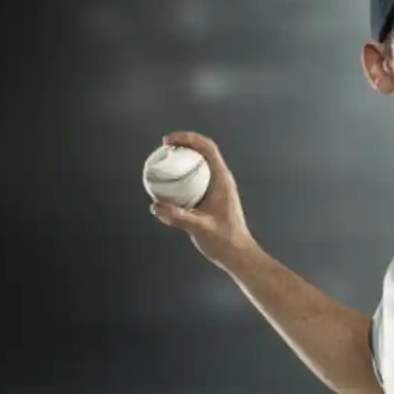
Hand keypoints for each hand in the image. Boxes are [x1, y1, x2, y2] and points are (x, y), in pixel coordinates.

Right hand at [150, 131, 258, 270]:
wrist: (237, 255)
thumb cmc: (224, 241)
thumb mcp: (200, 227)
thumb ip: (179, 217)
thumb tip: (156, 206)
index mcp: (222, 180)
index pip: (207, 148)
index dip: (188, 138)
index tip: (167, 141)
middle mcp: (220, 181)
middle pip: (201, 152)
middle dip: (181, 146)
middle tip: (161, 150)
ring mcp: (216, 189)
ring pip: (198, 166)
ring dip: (181, 161)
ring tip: (161, 164)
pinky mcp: (210, 198)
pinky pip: (194, 180)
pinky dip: (181, 176)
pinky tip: (166, 186)